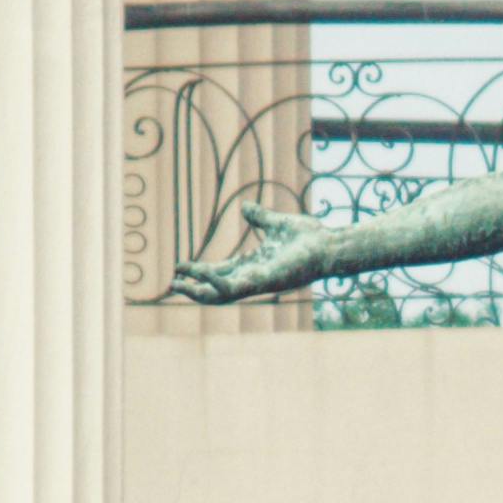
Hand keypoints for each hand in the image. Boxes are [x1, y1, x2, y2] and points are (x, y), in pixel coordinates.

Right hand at [168, 200, 331, 302]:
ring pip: (221, 295)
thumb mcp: (277, 224)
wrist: (330, 244)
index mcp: (255, 265)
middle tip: (172, 285)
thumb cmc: (310, 238)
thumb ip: (259, 218)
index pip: (222, 273)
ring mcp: (260, 282)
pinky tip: (201, 272)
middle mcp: (255, 277)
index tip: (180, 267)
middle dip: (194, 290)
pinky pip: (235, 287)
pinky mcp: (266, 282)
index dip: (200, 272)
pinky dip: (216, 281)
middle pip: (217, 290)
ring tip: (177, 284)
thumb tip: (245, 207)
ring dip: (198, 291)